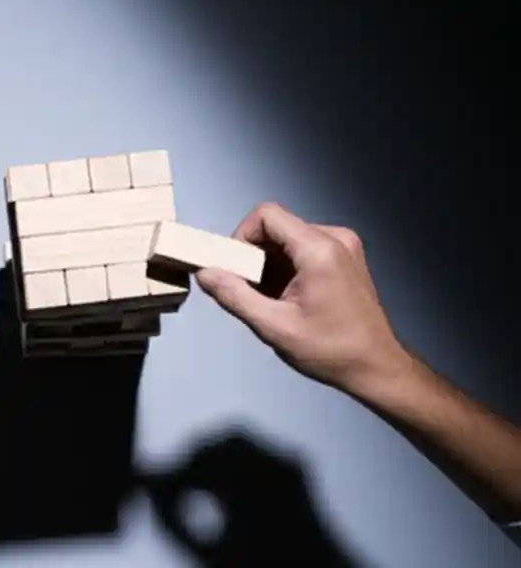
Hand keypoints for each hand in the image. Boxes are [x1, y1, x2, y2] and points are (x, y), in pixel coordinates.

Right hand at [196, 202, 413, 396]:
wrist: (377, 366)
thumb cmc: (329, 350)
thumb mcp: (274, 327)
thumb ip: (235, 295)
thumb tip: (204, 273)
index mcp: (319, 250)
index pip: (267, 215)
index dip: (242, 235)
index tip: (236, 267)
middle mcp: (335, 238)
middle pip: (278, 225)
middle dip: (254, 253)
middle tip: (249, 288)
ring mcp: (345, 245)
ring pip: (290, 236)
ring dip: (270, 261)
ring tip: (271, 297)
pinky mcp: (348, 255)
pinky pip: (305, 246)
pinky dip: (288, 265)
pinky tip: (289, 295)